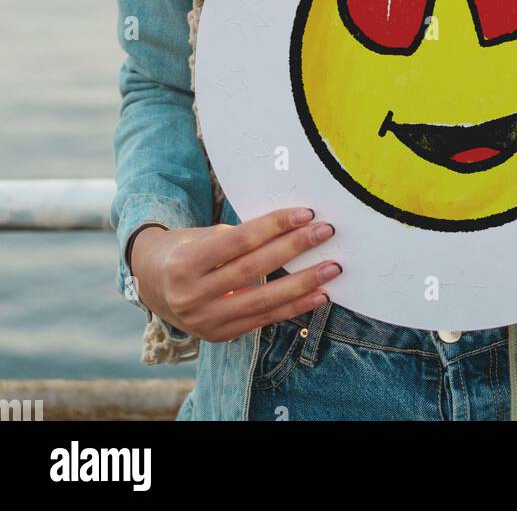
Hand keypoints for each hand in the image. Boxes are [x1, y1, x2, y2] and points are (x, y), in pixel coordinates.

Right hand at [129, 207, 340, 342]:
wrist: (151, 286)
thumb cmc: (184, 250)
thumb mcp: (201, 237)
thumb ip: (238, 239)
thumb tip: (289, 228)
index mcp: (185, 263)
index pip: (238, 241)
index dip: (274, 226)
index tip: (305, 213)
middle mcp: (191, 296)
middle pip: (253, 269)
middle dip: (294, 249)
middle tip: (326, 232)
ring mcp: (204, 322)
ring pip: (262, 300)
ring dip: (303, 284)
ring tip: (331, 269)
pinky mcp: (218, 336)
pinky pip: (263, 320)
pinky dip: (293, 308)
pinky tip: (318, 296)